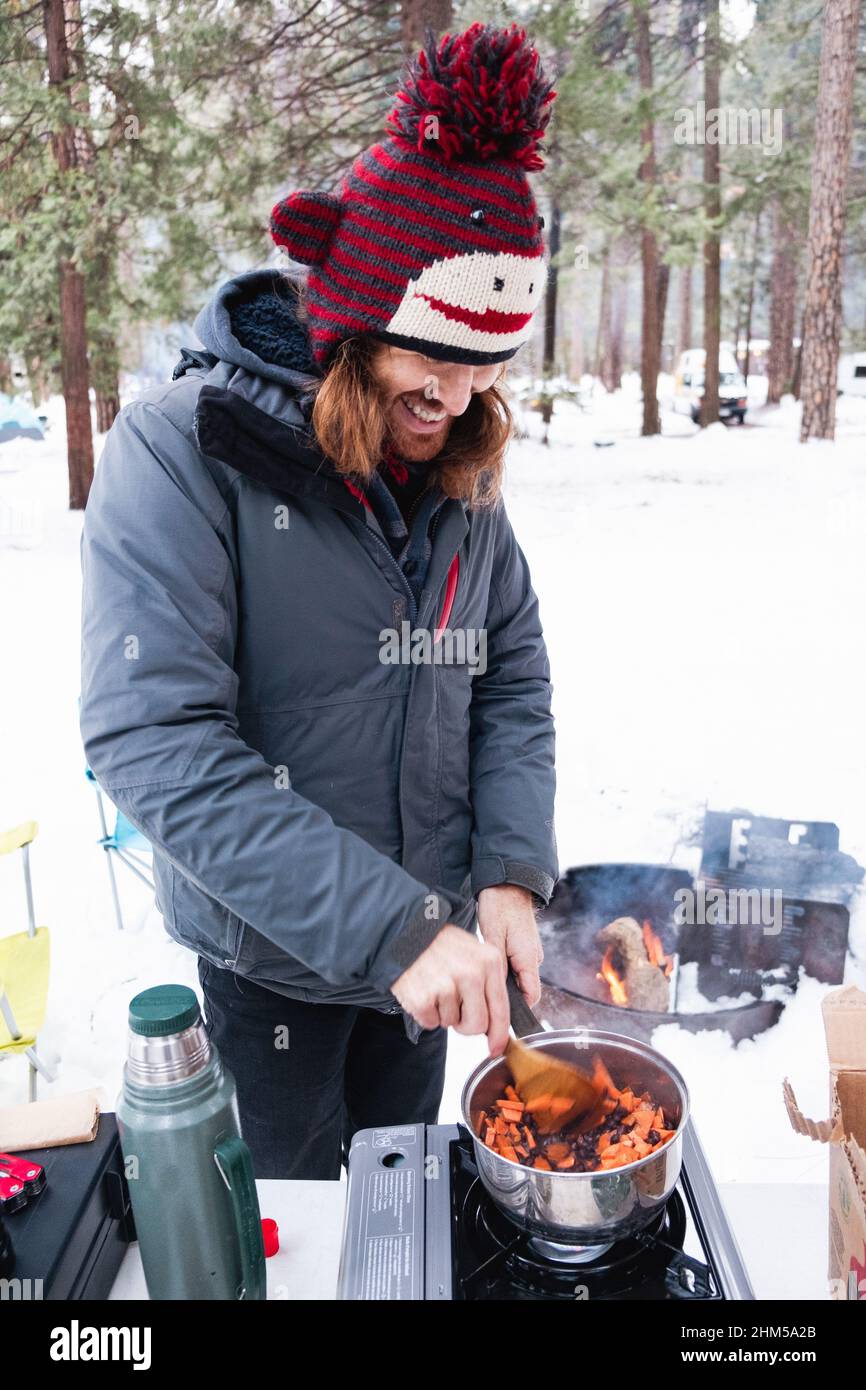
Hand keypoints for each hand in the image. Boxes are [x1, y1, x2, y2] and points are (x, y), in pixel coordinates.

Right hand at [390, 924, 509, 1054]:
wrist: (403, 931)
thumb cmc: (439, 944)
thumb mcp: (473, 952)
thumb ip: (488, 983)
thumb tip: (496, 1025)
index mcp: (490, 961)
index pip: (501, 1009)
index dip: (499, 1035)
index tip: (496, 1048)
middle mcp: (472, 973)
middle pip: (478, 1025)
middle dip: (466, 1024)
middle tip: (454, 1008)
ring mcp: (447, 985)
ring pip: (452, 1024)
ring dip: (443, 1013)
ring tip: (435, 987)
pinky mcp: (424, 997)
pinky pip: (431, 1022)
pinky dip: (425, 1013)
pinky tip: (423, 990)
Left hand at [477, 884, 542, 1007]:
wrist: (507, 884)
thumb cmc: (500, 906)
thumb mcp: (493, 935)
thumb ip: (497, 963)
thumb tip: (497, 989)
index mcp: (529, 958)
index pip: (532, 996)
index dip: (518, 1011)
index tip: (500, 1018)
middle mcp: (533, 958)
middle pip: (525, 990)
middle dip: (507, 999)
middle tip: (483, 1002)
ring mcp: (529, 952)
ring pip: (519, 979)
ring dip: (504, 984)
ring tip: (483, 985)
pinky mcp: (523, 947)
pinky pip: (516, 967)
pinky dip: (504, 972)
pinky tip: (488, 970)